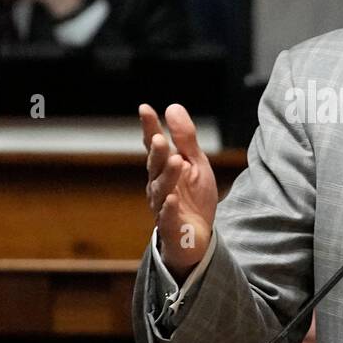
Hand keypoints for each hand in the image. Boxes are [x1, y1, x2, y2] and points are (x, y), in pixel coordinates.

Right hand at [141, 103, 218, 279]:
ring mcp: (162, 206)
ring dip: (167, 175)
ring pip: (162, 189)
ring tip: (175, 161)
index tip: (145, 109)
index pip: (154, 146)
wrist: (198, 236)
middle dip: (157, 153)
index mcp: (163, 168)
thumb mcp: (195, 163)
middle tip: (160, 138)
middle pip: (155, 166)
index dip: (150, 128)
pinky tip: (173, 199)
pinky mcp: (172, 227)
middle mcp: (158, 185)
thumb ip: (185, 138)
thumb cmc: (193, 197)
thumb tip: (172, 106)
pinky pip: (168, 217)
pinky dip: (170, 209)